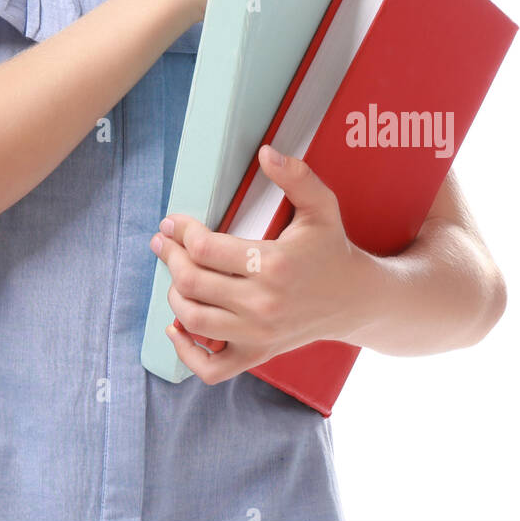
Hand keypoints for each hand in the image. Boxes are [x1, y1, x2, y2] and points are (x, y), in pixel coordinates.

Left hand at [149, 144, 384, 383]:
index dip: (181, 231)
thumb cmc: (332, 249)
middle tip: (162, 241)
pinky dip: (186, 352)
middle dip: (170, 257)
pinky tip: (178, 327)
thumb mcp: (321, 206)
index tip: (172, 221)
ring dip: (174, 294)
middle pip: (192, 283)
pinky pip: (211, 368)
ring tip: (175, 273)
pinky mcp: (258, 355)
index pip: (206, 248)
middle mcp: (262, 304)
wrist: (358, 301)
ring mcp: (259, 335)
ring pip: (194, 320)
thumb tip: (266, 152)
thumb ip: (296, 176)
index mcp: (273, 264)